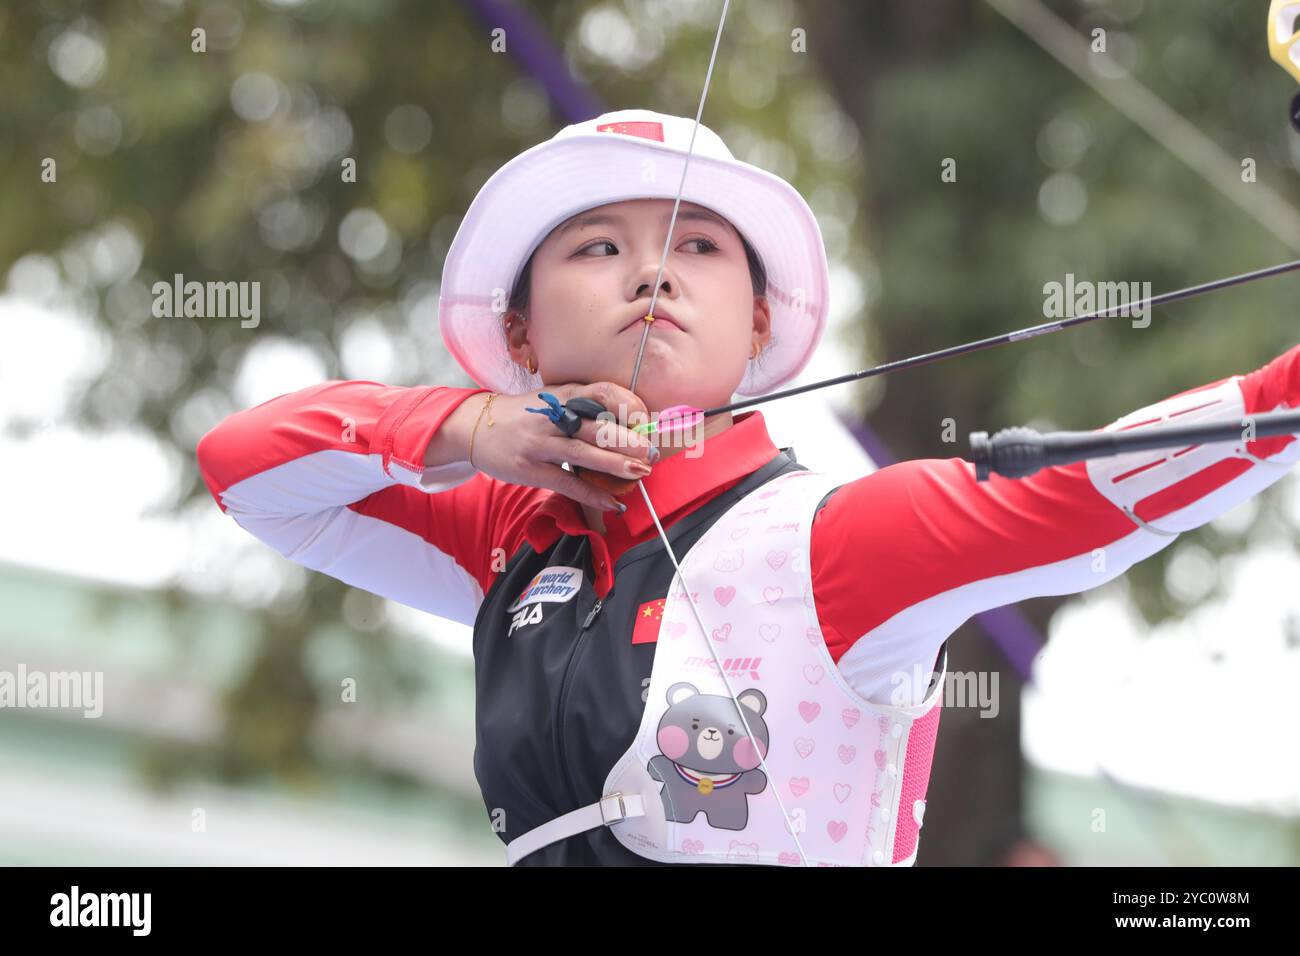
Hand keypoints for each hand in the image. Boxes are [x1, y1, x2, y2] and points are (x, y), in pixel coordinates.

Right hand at [467, 382, 657, 510]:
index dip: (626, 403)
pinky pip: (567, 483)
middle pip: (596, 426)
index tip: (644, 419)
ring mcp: (540, 443)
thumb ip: (584, 410)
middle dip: (628, 440)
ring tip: (641, 472)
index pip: (601, 391)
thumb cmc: (524, 416)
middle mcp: (553, 416)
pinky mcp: (530, 469)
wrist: (475, 427)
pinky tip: (614, 503)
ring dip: (615, 464)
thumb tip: (630, 428)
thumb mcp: (553, 402)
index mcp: (563, 395)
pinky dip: (592, 494)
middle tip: (652, 452)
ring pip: (583, 453)